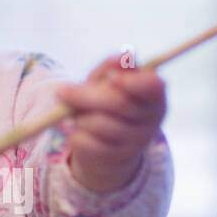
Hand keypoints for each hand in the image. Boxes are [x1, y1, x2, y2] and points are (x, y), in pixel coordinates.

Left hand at [54, 53, 165, 192]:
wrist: (108, 149)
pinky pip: (87, 142)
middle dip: (85, 95)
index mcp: (155, 97)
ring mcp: (134, 143)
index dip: (133, 81)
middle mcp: (150, 121)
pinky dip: (76, 135)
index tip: (111, 78)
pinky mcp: (114, 160)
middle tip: (61, 91)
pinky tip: (82, 133)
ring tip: (78, 115)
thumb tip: (124, 56)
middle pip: (118, 104)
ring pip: (99, 124)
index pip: (153, 86)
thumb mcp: (109, 82)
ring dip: (80, 117)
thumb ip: (113, 66)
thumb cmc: (109, 104)